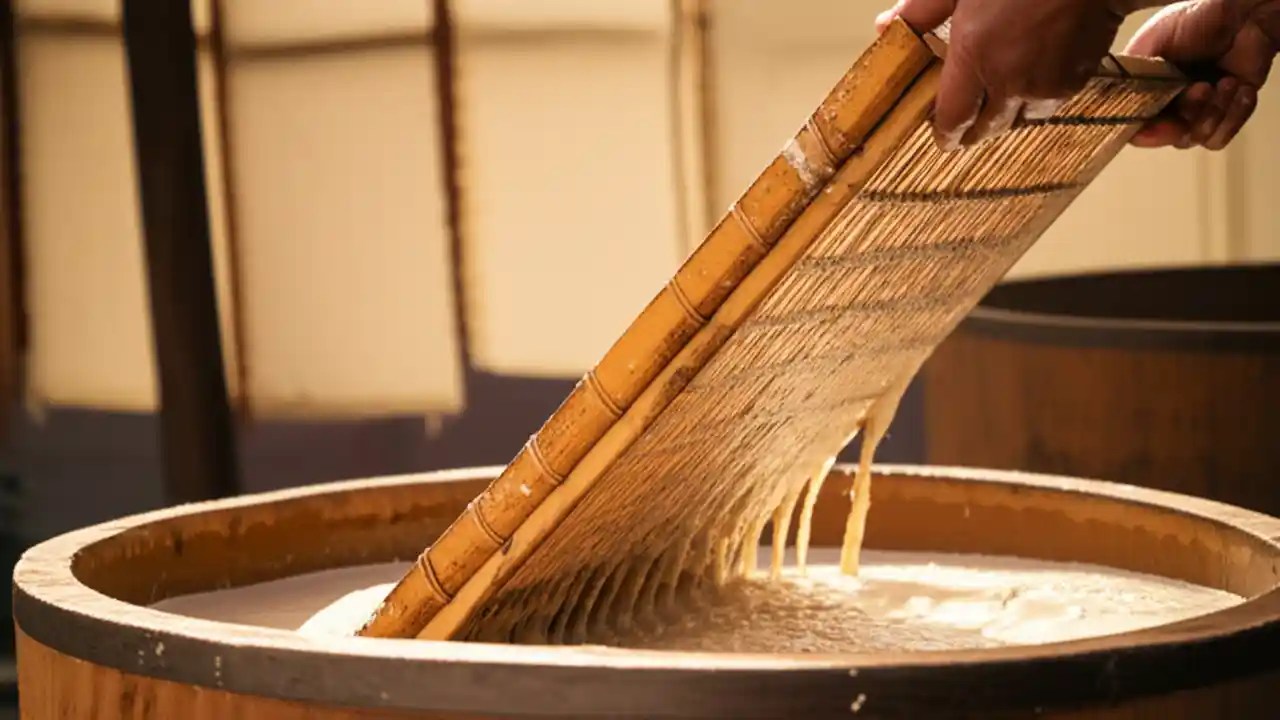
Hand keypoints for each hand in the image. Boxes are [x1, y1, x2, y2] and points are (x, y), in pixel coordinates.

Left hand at [876, 0, 1129, 150]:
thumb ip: (922, 9)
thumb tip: (886, 27)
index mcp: (974, 55)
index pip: (952, 119)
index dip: (946, 135)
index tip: (943, 139)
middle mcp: (1008, 80)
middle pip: (986, 129)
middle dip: (974, 131)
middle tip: (967, 128)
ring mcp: (1044, 85)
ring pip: (1021, 118)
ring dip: (1009, 114)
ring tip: (1002, 99)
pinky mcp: (1075, 82)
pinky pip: (1051, 103)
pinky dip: (1040, 97)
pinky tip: (1035, 76)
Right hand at [1126, 0, 1279, 149]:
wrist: (1247, 17)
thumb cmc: (1196, 23)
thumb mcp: (1150, 47)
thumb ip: (1130, 83)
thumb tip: (1124, 114)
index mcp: (1145, 88)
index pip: (1135, 126)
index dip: (1148, 132)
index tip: (1160, 125)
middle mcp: (1169, 103)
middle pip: (1169, 137)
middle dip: (1188, 116)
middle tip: (1201, 88)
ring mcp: (1199, 110)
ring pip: (1198, 139)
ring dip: (1214, 111)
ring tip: (1225, 82)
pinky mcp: (1228, 112)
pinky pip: (1222, 138)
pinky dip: (1233, 115)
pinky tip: (1238, 87)